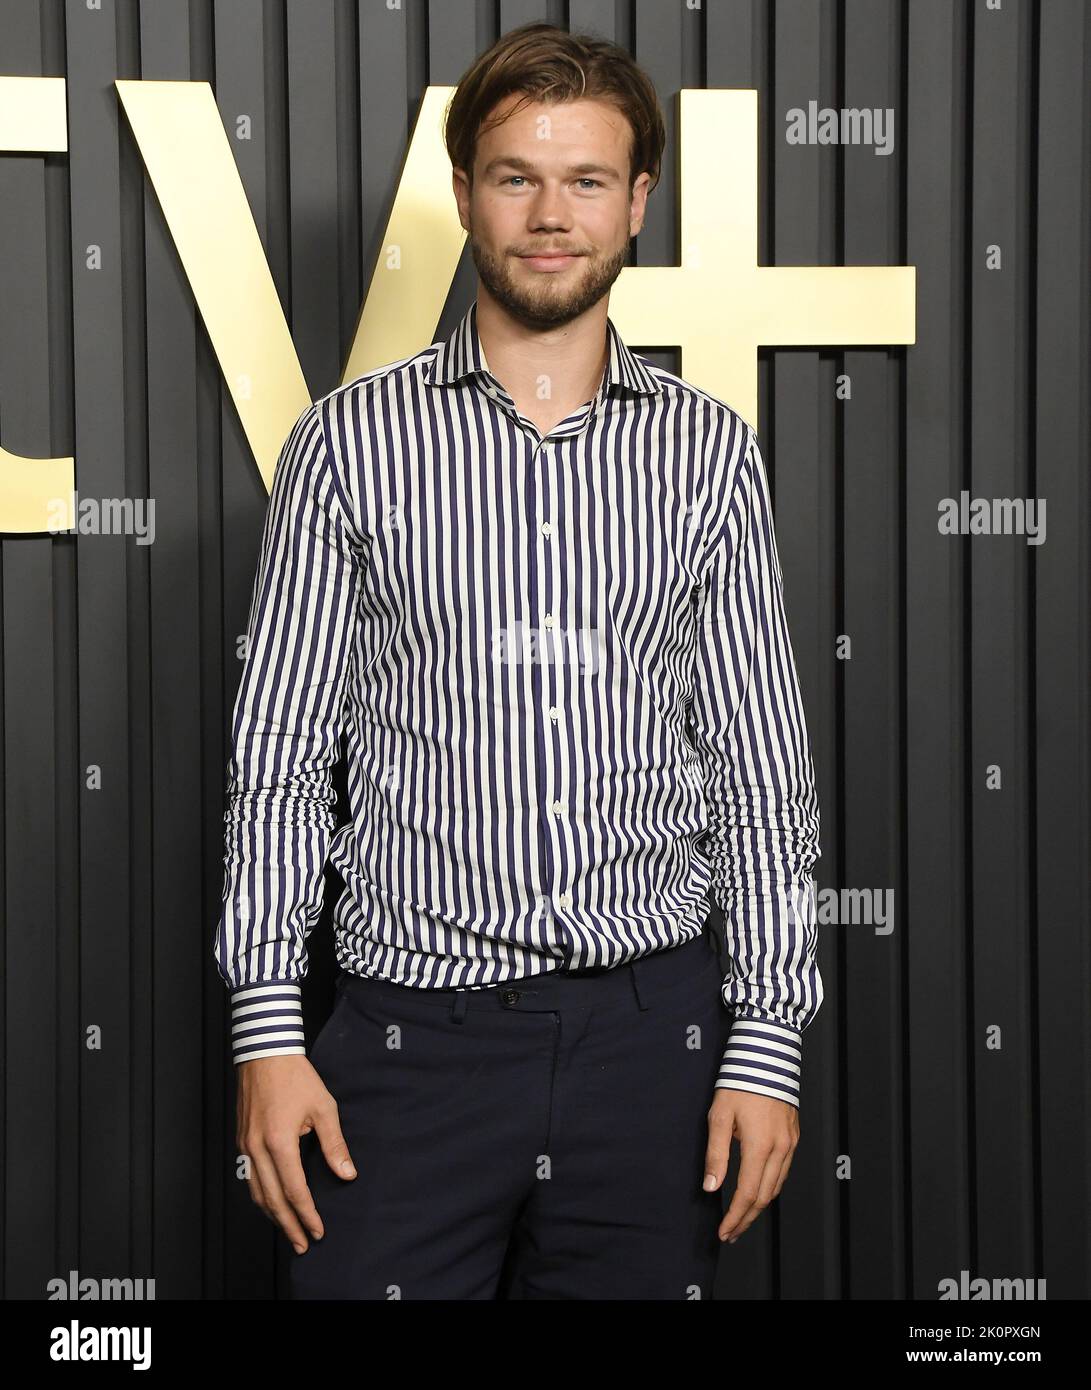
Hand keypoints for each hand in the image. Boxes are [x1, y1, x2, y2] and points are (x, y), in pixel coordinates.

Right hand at [236, 1055, 356, 1252]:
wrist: (265, 1052)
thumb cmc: (296, 1076)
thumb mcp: (323, 1107)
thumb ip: (334, 1144)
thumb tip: (347, 1174)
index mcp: (279, 1142)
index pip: (294, 1190)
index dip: (307, 1214)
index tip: (318, 1231)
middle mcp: (257, 1149)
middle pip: (272, 1199)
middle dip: (289, 1225)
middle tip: (304, 1244)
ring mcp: (246, 1145)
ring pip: (256, 1192)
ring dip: (273, 1215)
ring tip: (289, 1231)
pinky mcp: (242, 1140)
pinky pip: (251, 1177)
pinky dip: (262, 1196)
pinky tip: (272, 1203)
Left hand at [702, 1088, 798, 1242]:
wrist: (766, 1056)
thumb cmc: (739, 1082)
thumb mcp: (719, 1116)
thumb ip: (716, 1154)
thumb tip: (710, 1187)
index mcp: (760, 1146)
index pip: (747, 1194)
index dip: (735, 1217)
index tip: (724, 1232)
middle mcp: (780, 1149)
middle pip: (764, 1197)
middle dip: (747, 1218)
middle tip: (731, 1233)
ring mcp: (790, 1143)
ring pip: (776, 1186)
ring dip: (759, 1206)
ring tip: (742, 1217)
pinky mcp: (793, 1136)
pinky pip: (783, 1171)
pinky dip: (769, 1187)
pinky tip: (757, 1190)